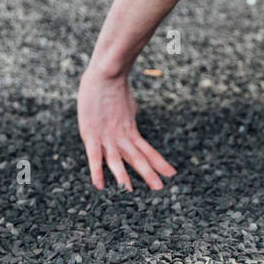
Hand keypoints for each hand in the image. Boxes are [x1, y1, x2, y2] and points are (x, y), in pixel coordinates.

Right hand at [78, 69, 176, 190]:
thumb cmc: (113, 84)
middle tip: (160, 188)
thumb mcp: (126, 105)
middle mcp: (121, 135)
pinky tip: (99, 185)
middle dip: (148, 173)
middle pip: (137, 157)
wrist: (107, 72)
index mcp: (130, 129)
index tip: (172, 173)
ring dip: (124, 176)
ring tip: (130, 191)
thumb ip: (127, 118)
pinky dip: (97, 171)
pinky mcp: (91, 133)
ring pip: (117, 160)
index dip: (159, 162)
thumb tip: (129, 123)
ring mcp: (106, 135)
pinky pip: (94, 156)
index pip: (148, 150)